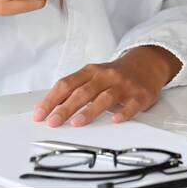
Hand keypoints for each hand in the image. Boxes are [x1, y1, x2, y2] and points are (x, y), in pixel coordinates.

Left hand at [31, 46, 182, 126]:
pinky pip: (131, 105)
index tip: (40, 114)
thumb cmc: (114, 75)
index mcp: (91, 71)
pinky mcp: (139, 94)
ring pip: (104, 98)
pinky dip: (123, 113)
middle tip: (53, 122)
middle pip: (82, 92)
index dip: (51, 99)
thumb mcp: (93, 76)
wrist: (146, 63)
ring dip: (89, 111)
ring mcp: (123, 85)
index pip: (66, 84)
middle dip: (65, 108)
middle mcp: (106, 76)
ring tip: (76, 123)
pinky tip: (115, 120)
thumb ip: (75, 89)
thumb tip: (51, 108)